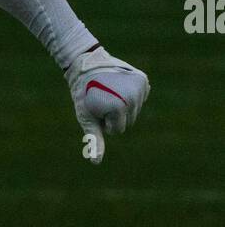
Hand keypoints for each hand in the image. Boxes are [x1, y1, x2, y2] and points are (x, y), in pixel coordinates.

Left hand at [65, 45, 149, 164]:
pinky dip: (130, 94)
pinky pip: (140, 98)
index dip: (104, 121)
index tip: (96, 106)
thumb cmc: (83, 94)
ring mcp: (140, 86)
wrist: (86, 64)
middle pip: (129, 121)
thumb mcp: (87, 118)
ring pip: (135, 111)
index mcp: (119, 107)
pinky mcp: (143, 79)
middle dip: (114, 114)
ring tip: (109, 91)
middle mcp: (133, 97)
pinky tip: (118, 85)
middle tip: (102, 98)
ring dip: (122, 105)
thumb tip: (95, 162)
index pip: (118, 130)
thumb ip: (95, 140)